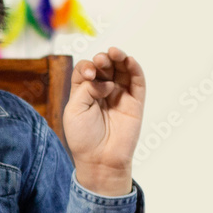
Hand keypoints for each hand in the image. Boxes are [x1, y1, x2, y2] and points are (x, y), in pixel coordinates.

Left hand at [63, 47, 145, 195]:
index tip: (90, 75)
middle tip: (101, 61)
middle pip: (105, 66)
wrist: (100, 160)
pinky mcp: (135, 103)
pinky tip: (129, 60)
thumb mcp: (74, 110)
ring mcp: (120, 95)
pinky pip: (138, 82)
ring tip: (114, 52)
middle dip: (103, 59)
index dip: (88, 66)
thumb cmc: (83, 137)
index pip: (87, 69)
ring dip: (119, 58)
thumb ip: (87, 90)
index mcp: (84, 91)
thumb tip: (107, 82)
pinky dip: (135, 69)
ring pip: (122, 70)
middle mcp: (102, 90)